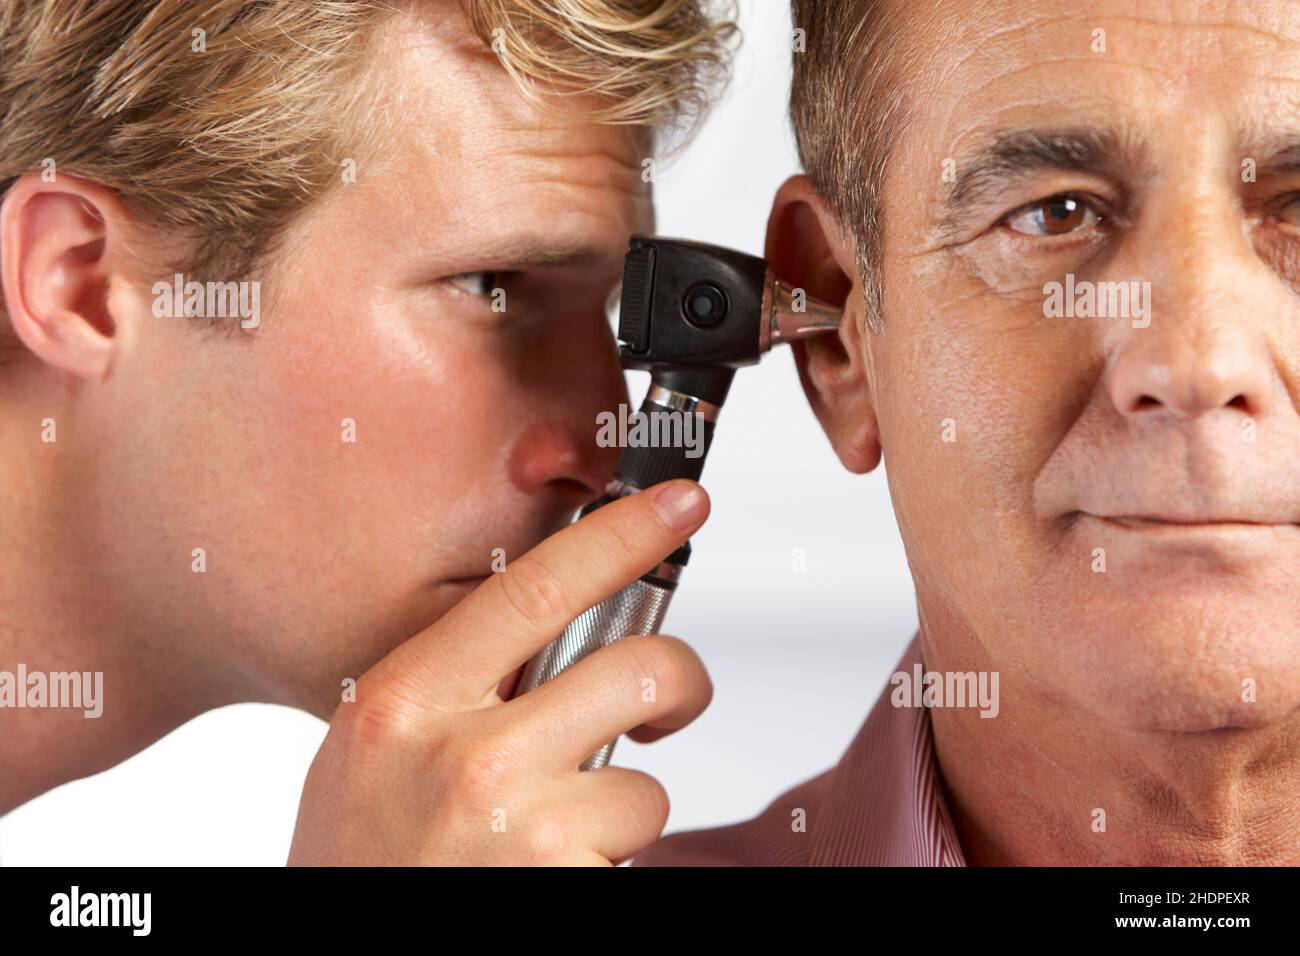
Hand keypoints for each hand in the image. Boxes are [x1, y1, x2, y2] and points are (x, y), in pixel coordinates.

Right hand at [288, 479, 712, 864]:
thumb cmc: (359, 866)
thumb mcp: (370, 753)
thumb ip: (450, 688)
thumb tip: (554, 632)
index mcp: (407, 702)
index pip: (536, 588)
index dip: (622, 537)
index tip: (678, 506)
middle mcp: (467, 759)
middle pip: (636, 671)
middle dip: (679, 685)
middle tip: (667, 707)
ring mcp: (522, 830)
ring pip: (644, 785)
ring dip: (619, 810)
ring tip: (555, 837)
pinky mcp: (566, 888)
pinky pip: (634, 854)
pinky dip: (608, 866)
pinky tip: (552, 875)